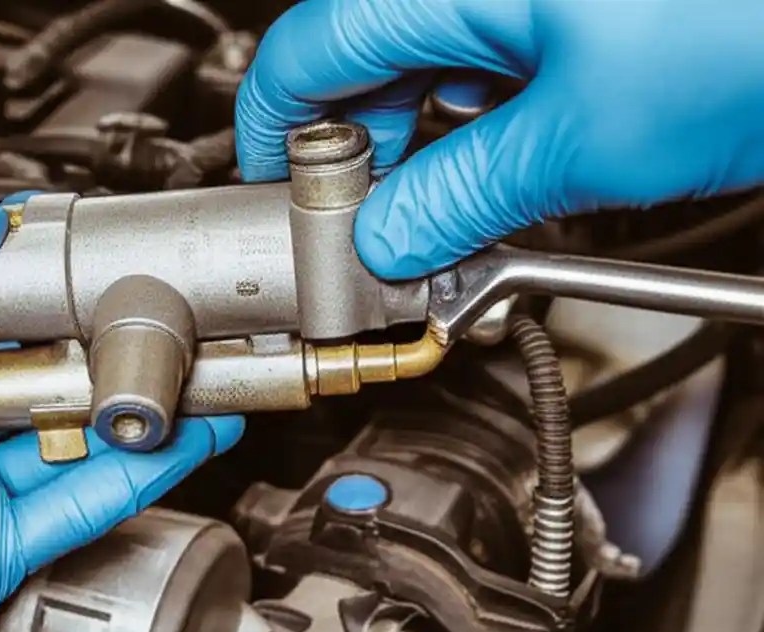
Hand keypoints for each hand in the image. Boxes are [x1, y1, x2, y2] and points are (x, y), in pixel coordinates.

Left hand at [0, 200, 243, 631]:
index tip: (82, 245)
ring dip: (130, 394)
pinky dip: (144, 466)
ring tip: (189, 358)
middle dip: (93, 331)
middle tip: (148, 299)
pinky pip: (86, 498)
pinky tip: (187, 430)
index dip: (29, 270)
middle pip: (31, 361)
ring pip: (68, 428)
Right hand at [236, 0, 763, 278]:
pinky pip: (496, 74)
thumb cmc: (756, 30)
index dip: (274, 143)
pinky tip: (507, 191)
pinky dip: (489, 139)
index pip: (303, 57)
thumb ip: (457, 198)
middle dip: (359, 169)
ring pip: (431, 78)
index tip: (279, 212)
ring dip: (429, 163)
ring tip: (451, 235)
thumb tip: (384, 241)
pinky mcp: (575, 16)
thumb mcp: (584, 142)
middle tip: (374, 248)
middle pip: (362, 70)